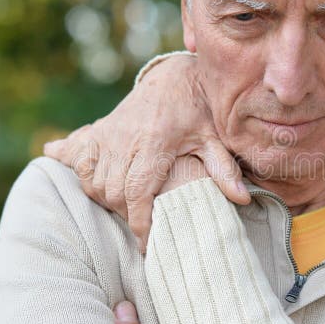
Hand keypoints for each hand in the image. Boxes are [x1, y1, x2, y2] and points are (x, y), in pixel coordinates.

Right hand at [44, 53, 248, 250]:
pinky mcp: (97, 132)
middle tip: (144, 227)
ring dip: (108, 203)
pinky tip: (106, 192)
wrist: (171, 79)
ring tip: (131, 210)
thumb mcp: (213, 137)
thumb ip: (224, 168)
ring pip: (95, 184)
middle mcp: (125, 138)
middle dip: (126, 216)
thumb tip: (243, 199)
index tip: (146, 244)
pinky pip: (81, 166)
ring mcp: (107, 134)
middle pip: (114, 193)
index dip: (140, 222)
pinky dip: (89, 183)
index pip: (138, 191)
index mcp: (154, 141)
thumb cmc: (196, 111)